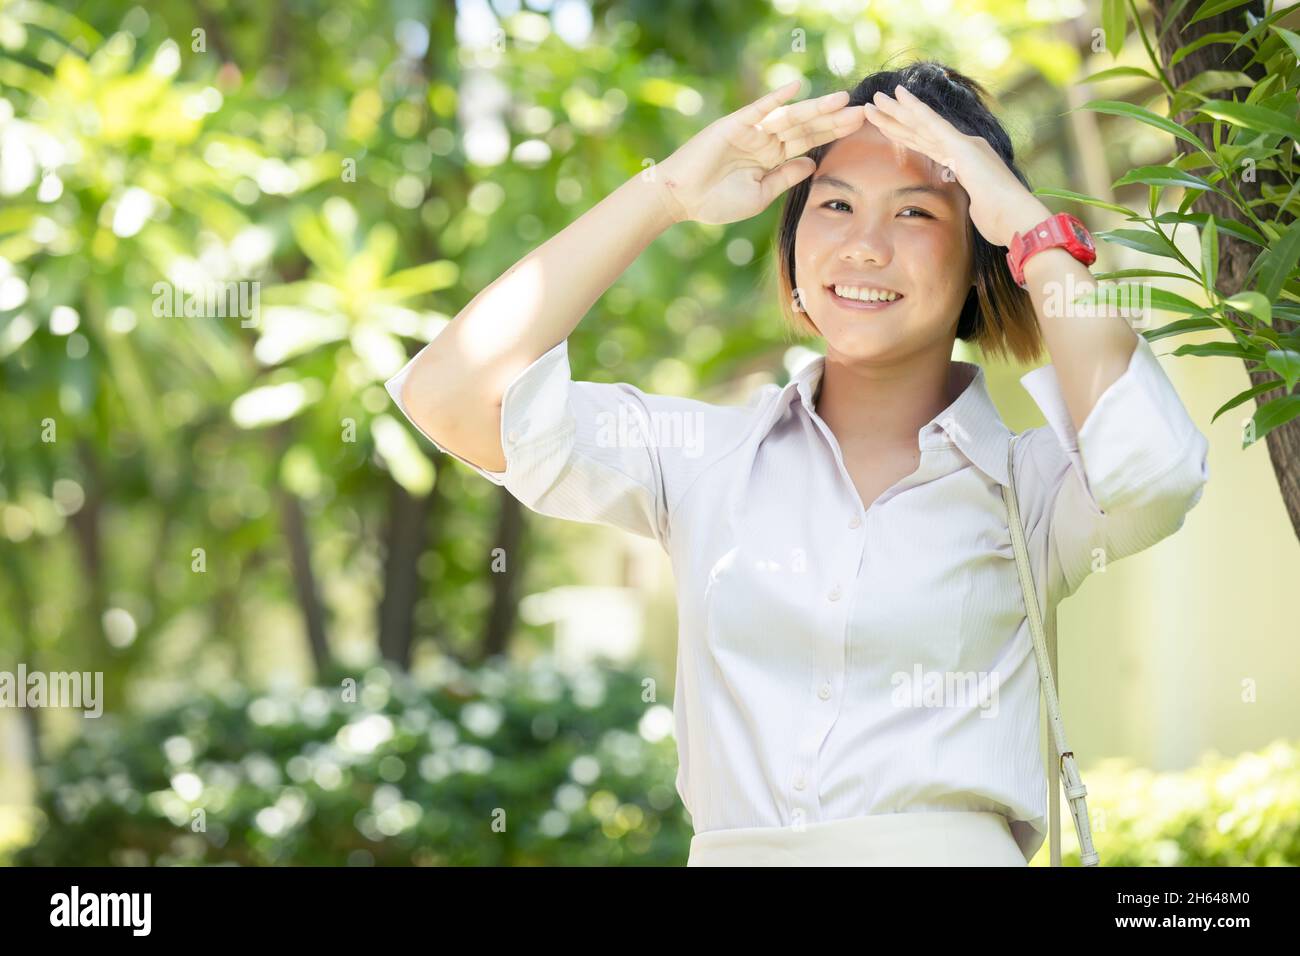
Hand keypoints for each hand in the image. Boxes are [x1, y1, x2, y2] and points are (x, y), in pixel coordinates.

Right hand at [655, 80, 866, 225]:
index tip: (859, 126)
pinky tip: (797, 88)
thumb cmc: (718, 202)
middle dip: (834, 119)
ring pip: (790, 117)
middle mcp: (766, 141)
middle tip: (863, 111)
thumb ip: (786, 177)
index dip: (833, 133)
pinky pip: (759, 109)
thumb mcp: (761, 195)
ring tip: (842, 100)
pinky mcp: (734, 125)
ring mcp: (751, 131)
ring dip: (815, 108)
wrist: (682, 199)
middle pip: (807, 127)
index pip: (809, 142)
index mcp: (773, 158)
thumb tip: (812, 163)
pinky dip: (776, 98)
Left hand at [861, 84, 1049, 247]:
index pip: (928, 146)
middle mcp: (964, 147)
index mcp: (965, 161)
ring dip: (897, 111)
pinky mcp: (962, 147)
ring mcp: (964, 144)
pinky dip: (915, 109)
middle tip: (872, 106)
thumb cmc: (1001, 220)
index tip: (888, 126)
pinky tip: (900, 96)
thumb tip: (974, 204)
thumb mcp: (978, 208)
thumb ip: (972, 199)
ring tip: (876, 99)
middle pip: (921, 132)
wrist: (1016, 219)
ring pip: (922, 124)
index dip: (907, 135)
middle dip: (896, 119)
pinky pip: (933, 123)